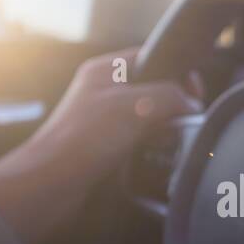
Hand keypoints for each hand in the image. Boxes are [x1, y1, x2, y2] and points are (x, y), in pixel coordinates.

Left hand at [0, 48, 199, 243]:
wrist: (51, 186)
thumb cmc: (80, 140)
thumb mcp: (132, 106)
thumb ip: (168, 97)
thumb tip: (191, 104)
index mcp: (105, 71)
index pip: (152, 57)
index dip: (176, 72)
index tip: (193, 93)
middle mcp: (105, 93)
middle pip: (154, 90)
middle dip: (172, 106)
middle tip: (180, 121)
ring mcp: (106, 123)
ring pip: (150, 119)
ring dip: (163, 130)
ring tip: (166, 141)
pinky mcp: (108, 149)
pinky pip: (142, 143)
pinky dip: (153, 149)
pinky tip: (154, 157)